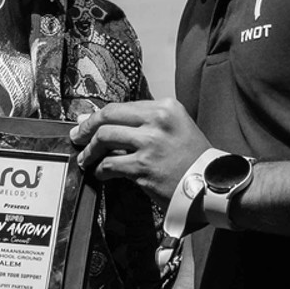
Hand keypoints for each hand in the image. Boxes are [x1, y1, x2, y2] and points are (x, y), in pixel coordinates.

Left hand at [70, 98, 214, 212]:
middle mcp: (157, 121)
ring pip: (104, 138)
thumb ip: (141, 122)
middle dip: (86, 128)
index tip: (86, 123)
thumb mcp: (174, 127)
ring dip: (89, 151)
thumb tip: (97, 119)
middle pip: (108, 116)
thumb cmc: (191, 157)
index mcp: (165, 107)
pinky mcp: (144, 167)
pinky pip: (110, 165)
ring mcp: (150, 144)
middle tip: (78, 138)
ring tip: (86, 159)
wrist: (211, 182)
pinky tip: (101, 174)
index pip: (121, 106)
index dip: (98, 115)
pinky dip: (100, 170)